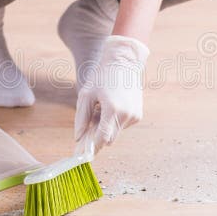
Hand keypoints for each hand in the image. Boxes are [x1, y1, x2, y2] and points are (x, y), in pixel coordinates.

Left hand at [74, 35, 149, 150]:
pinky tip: (112, 107)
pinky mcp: (138, 115)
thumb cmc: (102, 76)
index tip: (83, 153)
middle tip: (86, 132)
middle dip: (98, 138)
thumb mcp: (86, 95)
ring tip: (101, 111)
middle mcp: (127, 115)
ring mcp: (134, 116)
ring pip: (116, 133)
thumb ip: (81, 118)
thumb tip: (78, 137)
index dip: (92, 147)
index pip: (103, 138)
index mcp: (113, 109)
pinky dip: (115, 122)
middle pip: (109, 139)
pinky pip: (123, 126)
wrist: (124, 62)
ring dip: (107, 128)